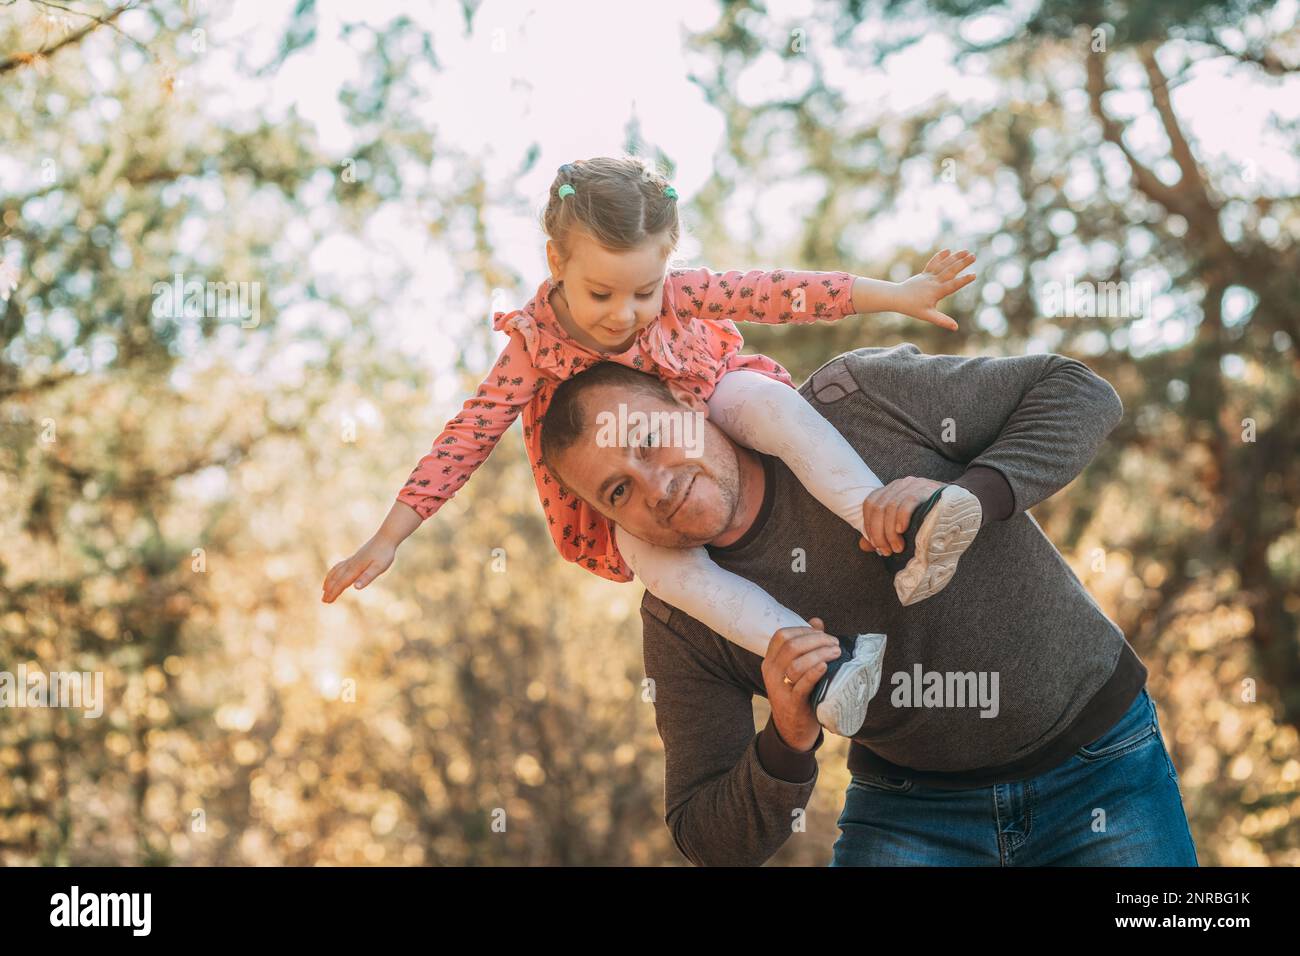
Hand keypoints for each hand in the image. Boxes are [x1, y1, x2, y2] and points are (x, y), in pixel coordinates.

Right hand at [321, 537, 396, 602]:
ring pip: (336, 571)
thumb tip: (355, 587)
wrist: (385, 538)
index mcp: (356, 569)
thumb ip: (367, 577)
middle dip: (329, 589)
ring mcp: (352, 560)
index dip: (334, 592)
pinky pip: (340, 566)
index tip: (327, 601)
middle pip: (336, 578)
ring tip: (324, 589)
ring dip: (329, 581)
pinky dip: (333, 572)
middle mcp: (351, 564)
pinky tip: (334, 574)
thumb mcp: (379, 567)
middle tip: (323, 600)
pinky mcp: (355, 557)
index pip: (341, 583)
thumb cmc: (384, 553)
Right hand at [762, 617, 841, 751]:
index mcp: (770, 661)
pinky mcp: (791, 703)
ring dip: (819, 654)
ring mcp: (779, 688)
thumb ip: (806, 645)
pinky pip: (801, 685)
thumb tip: (817, 622)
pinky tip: (825, 667)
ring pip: (796, 664)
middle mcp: (771, 672)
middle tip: (834, 643)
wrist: (792, 729)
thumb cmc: (799, 693)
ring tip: (836, 653)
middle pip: (791, 646)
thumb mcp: (797, 669)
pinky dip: (814, 673)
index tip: (823, 634)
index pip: (782, 635)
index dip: (803, 630)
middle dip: (816, 640)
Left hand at [858, 477, 945, 555]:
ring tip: (897, 548)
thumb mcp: (905, 526)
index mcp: (891, 490)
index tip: (876, 545)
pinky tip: (902, 531)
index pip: (870, 504)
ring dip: (890, 531)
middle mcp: (900, 484)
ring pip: (890, 507)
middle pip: (878, 507)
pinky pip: (907, 502)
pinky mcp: (926, 488)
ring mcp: (913, 484)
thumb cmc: (931, 519)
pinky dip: (901, 518)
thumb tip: (863, 546)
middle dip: (879, 533)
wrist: (964, 506)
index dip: (869, 526)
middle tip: (886, 551)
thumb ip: (883, 533)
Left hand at [893, 249, 976, 329]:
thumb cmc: (912, 308)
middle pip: (950, 271)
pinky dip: (940, 257)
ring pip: (944, 265)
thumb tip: (956, 327)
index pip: (952, 285)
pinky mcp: (924, 274)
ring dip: (955, 257)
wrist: (896, 297)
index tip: (974, 275)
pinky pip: (933, 263)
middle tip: (974, 256)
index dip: (963, 280)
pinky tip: (948, 250)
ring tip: (966, 251)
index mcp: (936, 292)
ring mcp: (928, 276)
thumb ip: (942, 321)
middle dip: (962, 263)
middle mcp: (933, 281)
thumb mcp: (927, 316)